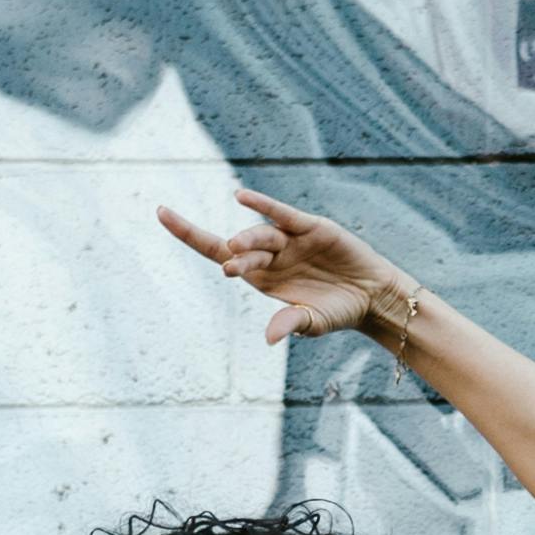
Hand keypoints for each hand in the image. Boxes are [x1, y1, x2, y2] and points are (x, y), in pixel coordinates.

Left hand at [158, 189, 422, 350]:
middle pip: (239, 248)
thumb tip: (271, 337)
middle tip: (228, 265)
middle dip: (231, 254)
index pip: (218, 254)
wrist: (372, 296)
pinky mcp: (311, 227)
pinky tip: (242, 197)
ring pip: (261, 235)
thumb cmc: (338, 311)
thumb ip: (291, 323)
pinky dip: (263, 205)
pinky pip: (283, 214)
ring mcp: (289, 240)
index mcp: (261, 279)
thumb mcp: (313, 322)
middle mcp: (270, 256)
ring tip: (237, 247)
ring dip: (249, 240)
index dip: (189, 234)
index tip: (161, 213)